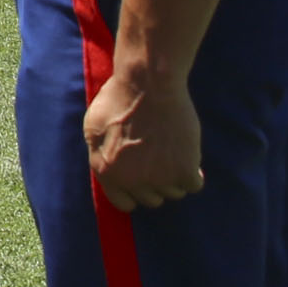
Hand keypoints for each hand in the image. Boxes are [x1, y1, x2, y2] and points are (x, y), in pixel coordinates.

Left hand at [84, 64, 205, 211]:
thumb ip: (99, 153)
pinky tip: (188, 157)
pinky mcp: (184, 170)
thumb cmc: (120, 99)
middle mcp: (132, 181)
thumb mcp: (93, 126)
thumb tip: (107, 170)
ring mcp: (159, 178)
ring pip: (173, 193)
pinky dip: (194, 173)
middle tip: (158, 160)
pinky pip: (194, 185)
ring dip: (174, 177)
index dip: (134, 192)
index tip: (142, 182)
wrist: (148, 84)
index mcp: (106, 171)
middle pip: (151, 199)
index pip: (124, 202)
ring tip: (171, 152)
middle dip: (154, 183)